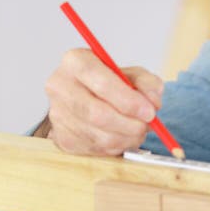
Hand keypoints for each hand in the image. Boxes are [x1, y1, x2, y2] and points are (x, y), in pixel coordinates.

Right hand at [44, 48, 163, 155]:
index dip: (128, 100)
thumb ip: (148, 84)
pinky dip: (117, 146)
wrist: (89, 97)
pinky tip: (124, 136)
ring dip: (127, 137)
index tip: (148, 111)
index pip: (101, 82)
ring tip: (139, 129)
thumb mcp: (134, 74)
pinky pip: (95, 149)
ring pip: (98, 135)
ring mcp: (57, 114)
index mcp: (75, 61)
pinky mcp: (61, 138)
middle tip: (148, 124)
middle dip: (129, 124)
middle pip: (97, 113)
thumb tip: (152, 102)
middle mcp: (60, 86)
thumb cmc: (112, 82)